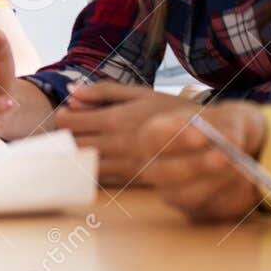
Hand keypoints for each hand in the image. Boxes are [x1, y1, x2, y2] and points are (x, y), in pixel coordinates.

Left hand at [56, 81, 194, 184]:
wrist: (208, 137)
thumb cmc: (170, 110)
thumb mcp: (139, 93)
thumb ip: (103, 92)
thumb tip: (72, 92)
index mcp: (116, 120)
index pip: (72, 123)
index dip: (62, 118)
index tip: (64, 114)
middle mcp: (118, 144)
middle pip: (74, 145)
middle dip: (63, 139)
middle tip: (63, 132)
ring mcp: (125, 164)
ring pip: (85, 164)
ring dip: (74, 156)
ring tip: (72, 147)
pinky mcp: (134, 179)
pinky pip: (102, 178)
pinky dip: (90, 171)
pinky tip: (89, 163)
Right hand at [138, 103, 267, 221]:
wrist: (244, 152)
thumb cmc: (229, 129)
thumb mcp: (234, 116)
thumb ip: (230, 124)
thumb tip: (230, 141)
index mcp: (157, 135)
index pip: (155, 137)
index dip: (176, 139)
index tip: (202, 136)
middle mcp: (158, 167)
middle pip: (163, 173)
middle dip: (196, 166)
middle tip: (224, 157)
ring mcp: (174, 193)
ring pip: (187, 196)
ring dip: (217, 183)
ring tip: (243, 169)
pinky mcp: (197, 213)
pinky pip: (213, 210)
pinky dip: (234, 197)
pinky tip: (249, 182)